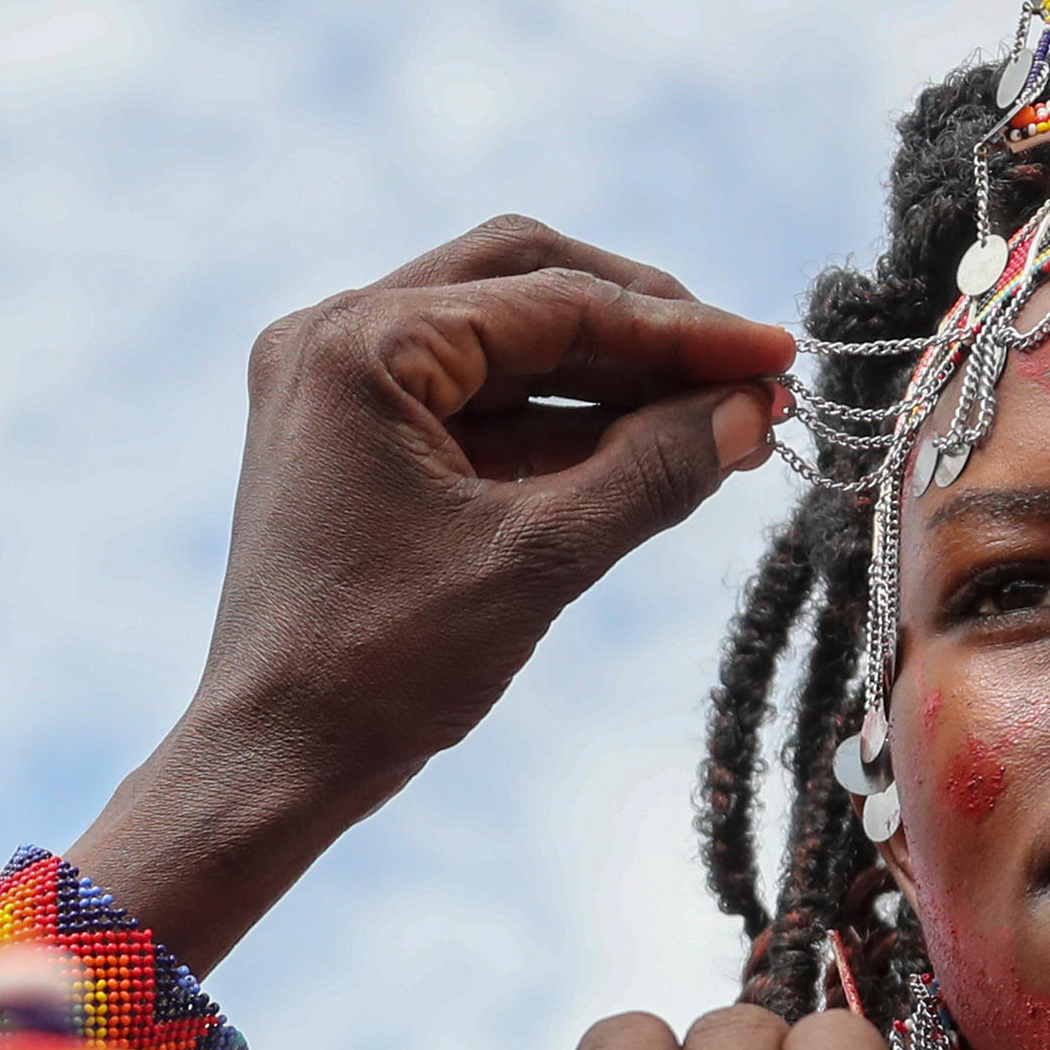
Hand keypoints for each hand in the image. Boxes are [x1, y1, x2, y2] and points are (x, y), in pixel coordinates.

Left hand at [67, 220, 789, 974]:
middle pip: (526, 285)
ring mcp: (340, 387)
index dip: (679, 331)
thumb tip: (750, 411)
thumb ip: (651, 471)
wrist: (273, 764)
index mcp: (359, 345)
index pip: (553, 300)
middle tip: (748, 373)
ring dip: (612, 376)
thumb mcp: (538, 562)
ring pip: (508, 342)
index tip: (775, 357)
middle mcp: (337, 339)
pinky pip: (479, 403)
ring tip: (720, 417)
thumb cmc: (378, 669)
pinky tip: (651, 448)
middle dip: (645, 329)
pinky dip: (563, 422)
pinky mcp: (356, 439)